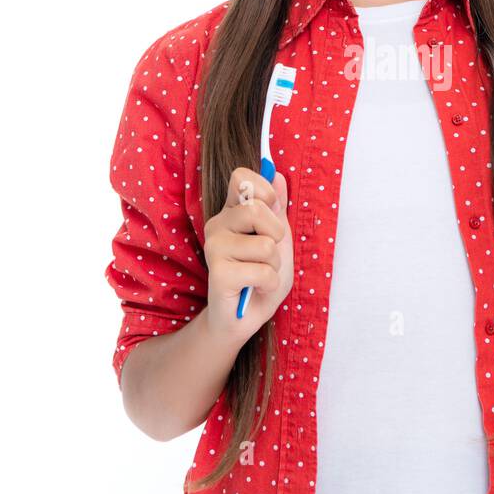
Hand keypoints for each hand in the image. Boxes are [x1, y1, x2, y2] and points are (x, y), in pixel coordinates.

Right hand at [202, 167, 294, 345]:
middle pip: (256, 209)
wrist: (244, 319)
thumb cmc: (262, 278)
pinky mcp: (218, 273)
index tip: (272, 210)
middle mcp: (218, 224)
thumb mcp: (279, 240)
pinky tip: (256, 289)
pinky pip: (263, 272)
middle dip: (277, 236)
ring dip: (275, 266)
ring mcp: (214, 247)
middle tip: (269, 255)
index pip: (241, 177)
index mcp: (232, 212)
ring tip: (261, 275)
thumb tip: (277, 174)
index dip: (265, 190)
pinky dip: (269, 284)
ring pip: (266, 245)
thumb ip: (277, 210)